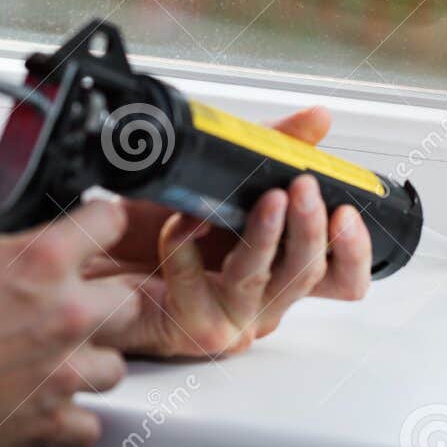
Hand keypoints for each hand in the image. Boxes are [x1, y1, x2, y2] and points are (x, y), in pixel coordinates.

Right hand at [0, 196, 135, 446]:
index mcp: (43, 261)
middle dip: (104, 305)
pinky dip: (71, 421)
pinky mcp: (50, 421)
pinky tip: (46, 410)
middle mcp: (66, 313)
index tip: (96, 234)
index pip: (109, 221)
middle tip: (75, 311)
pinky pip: (89, 425)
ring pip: (116, 367)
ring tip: (59, 365)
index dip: (100, 225)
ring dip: (91, 364)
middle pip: (128, 302)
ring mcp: (64, 371)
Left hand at [97, 108, 374, 358]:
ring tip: (264, 201)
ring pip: (263, 284)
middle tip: (305, 190)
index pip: (340, 277)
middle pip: (307, 277)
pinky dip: (189, 249)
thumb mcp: (224, 172)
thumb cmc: (155, 218)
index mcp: (280, 266)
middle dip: (310, 230)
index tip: (347, 214)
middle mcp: (262, 298)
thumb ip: (275, 147)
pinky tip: (182, 223)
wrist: (94, 244)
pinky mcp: (188, 327)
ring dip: (264, 237)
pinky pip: (198, 288)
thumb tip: (318, 119)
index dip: (353, 252)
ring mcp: (229, 317)